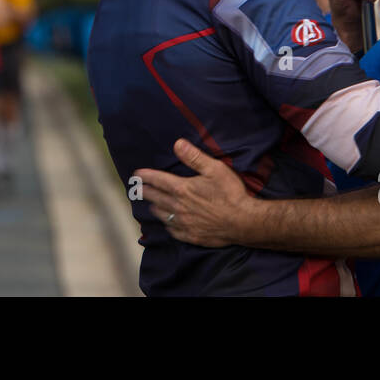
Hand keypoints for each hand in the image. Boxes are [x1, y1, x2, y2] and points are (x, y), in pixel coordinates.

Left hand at [134, 140, 253, 247]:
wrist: (243, 222)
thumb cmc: (230, 193)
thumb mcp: (215, 169)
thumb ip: (194, 157)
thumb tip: (177, 144)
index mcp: (183, 189)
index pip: (158, 180)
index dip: (146, 176)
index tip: (136, 174)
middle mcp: (179, 206)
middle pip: (155, 198)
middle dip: (144, 191)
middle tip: (136, 188)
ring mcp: (184, 223)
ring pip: (161, 214)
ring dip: (154, 207)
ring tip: (149, 203)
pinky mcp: (190, 236)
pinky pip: (172, 231)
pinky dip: (167, 224)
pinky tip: (166, 222)